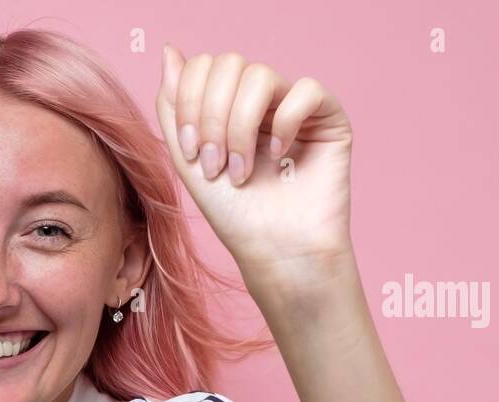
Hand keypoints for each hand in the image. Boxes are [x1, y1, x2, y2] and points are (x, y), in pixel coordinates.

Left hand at [156, 45, 353, 292]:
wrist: (274, 252)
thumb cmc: (235, 215)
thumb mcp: (187, 160)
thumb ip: (174, 105)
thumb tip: (169, 51)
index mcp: (227, 105)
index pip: (205, 66)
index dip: (190, 102)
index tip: (190, 153)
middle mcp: (261, 101)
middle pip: (228, 64)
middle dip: (212, 118)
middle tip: (214, 166)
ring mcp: (295, 106)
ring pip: (260, 75)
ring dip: (240, 128)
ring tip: (241, 170)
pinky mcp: (329, 119)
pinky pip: (306, 89)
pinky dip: (284, 124)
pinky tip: (280, 156)